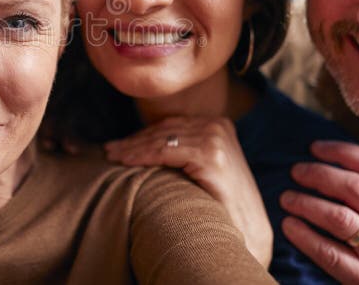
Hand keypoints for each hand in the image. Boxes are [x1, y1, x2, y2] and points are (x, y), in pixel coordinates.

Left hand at [105, 116, 272, 267]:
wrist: (249, 231)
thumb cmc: (221, 203)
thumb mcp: (203, 168)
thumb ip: (184, 151)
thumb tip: (144, 144)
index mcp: (218, 125)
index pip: (171, 126)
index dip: (142, 135)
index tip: (119, 146)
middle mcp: (218, 126)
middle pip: (164, 130)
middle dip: (133, 140)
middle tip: (109, 150)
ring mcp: (215, 138)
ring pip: (160, 139)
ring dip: (132, 148)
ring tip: (112, 156)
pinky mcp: (210, 155)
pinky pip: (165, 151)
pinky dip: (142, 155)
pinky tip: (126, 162)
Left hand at [280, 138, 358, 283]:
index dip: (340, 151)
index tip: (313, 148)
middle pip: (356, 188)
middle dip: (319, 175)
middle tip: (295, 171)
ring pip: (341, 219)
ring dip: (307, 204)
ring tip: (286, 197)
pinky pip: (330, 253)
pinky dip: (305, 236)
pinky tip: (288, 225)